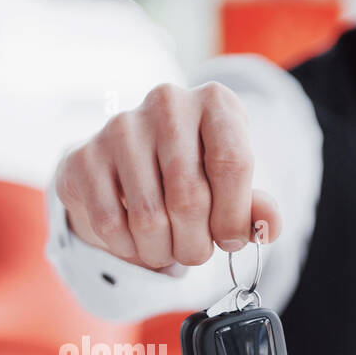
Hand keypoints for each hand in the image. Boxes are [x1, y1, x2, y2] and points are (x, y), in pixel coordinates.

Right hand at [55, 82, 281, 269]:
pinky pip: (111, 224)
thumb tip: (269, 227)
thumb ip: (253, 206)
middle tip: (195, 252)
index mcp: (215, 102)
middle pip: (189, 197)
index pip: (232, 163)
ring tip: (166, 249)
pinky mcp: (85, 156)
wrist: (126, 161)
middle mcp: (167, 103)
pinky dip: (128, 248)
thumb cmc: (190, 173)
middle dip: (196, 244)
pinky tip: (136, 241)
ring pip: (148, 217)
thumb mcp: (228, 183)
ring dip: (161, 251)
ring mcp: (121, 127)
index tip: (230, 241)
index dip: (233, 217)